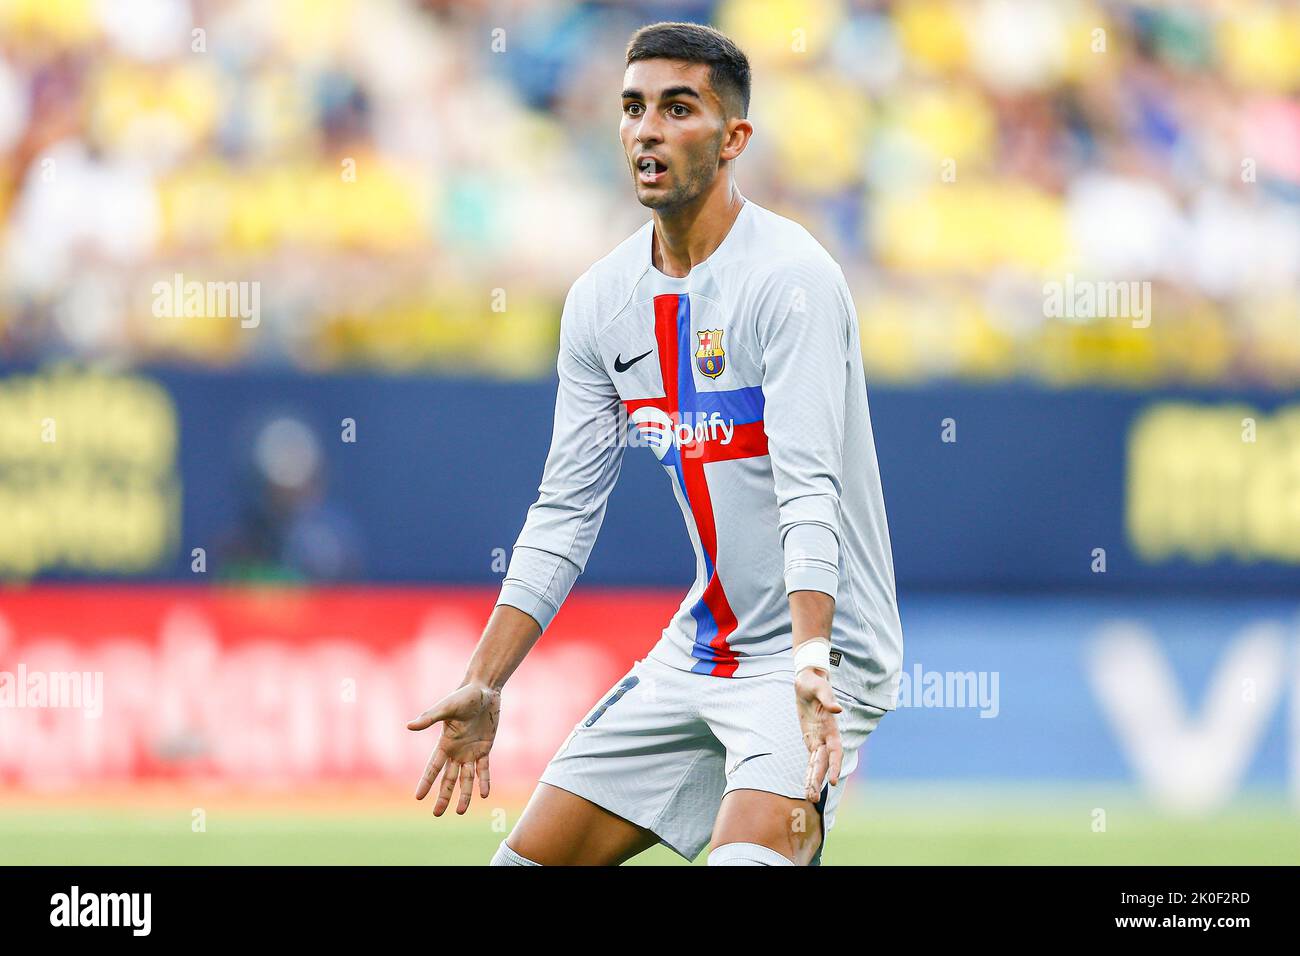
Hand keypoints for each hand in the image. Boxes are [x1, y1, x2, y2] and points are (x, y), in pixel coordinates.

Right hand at [407, 682, 499, 815]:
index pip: (433, 768)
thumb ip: (429, 718)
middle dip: (442, 796)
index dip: (426, 782)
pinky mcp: (485, 748)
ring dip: (463, 795)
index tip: (418, 797)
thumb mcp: (446, 707)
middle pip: (447, 779)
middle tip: (437, 814)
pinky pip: (483, 769)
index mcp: (445, 743)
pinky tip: (483, 794)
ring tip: (461, 812)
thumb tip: (409, 726)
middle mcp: (456, 751)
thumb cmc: (463, 696)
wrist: (484, 690)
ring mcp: (470, 751)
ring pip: (465, 779)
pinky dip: (483, 782)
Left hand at [795, 667, 842, 801]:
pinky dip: (809, 772)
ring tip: (810, 797)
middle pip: (823, 762)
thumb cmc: (814, 682)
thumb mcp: (819, 687)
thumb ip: (827, 698)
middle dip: (819, 779)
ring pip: (817, 764)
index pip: (835, 750)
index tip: (834, 780)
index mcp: (831, 726)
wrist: (807, 680)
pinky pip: (811, 759)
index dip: (835, 765)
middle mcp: (827, 736)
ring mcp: (819, 739)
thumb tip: (837, 708)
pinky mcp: (811, 739)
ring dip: (814, 780)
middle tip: (812, 798)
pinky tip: (807, 785)